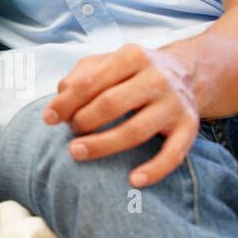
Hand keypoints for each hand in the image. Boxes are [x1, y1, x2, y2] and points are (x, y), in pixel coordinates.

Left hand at [42, 43, 199, 187]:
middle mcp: (156, 78)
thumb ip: (80, 76)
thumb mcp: (107, 61)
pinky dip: (154, 170)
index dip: (65, 103)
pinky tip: (133, 180)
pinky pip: (173, 154)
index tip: (48, 119)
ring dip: (103, 145)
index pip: (89, 82)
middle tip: (70, 132)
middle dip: (83, 122)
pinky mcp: (189, 127)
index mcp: (132, 56)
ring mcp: (174, 103)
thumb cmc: (134, 71)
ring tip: (78, 152)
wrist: (187, 74)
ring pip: (136, 131)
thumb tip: (60, 100)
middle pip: (110, 105)